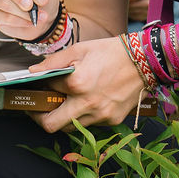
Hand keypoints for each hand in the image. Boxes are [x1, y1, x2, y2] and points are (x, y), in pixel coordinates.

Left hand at [27, 36, 147, 132]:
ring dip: (63, 118)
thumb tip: (33, 71)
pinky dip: (83, 116)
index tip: (35, 87)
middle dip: (40, 117)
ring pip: (70, 128)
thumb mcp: (79, 49)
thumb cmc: (111, 52)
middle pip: (51, 125)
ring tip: (64, 103)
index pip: (46, 90)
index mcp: (77, 83)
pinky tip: (87, 102)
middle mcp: (87, 104)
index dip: (38, 87)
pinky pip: (89, 124)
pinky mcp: (112, 120)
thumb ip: (53, 62)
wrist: (145, 60)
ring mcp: (101, 115)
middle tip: (38, 108)